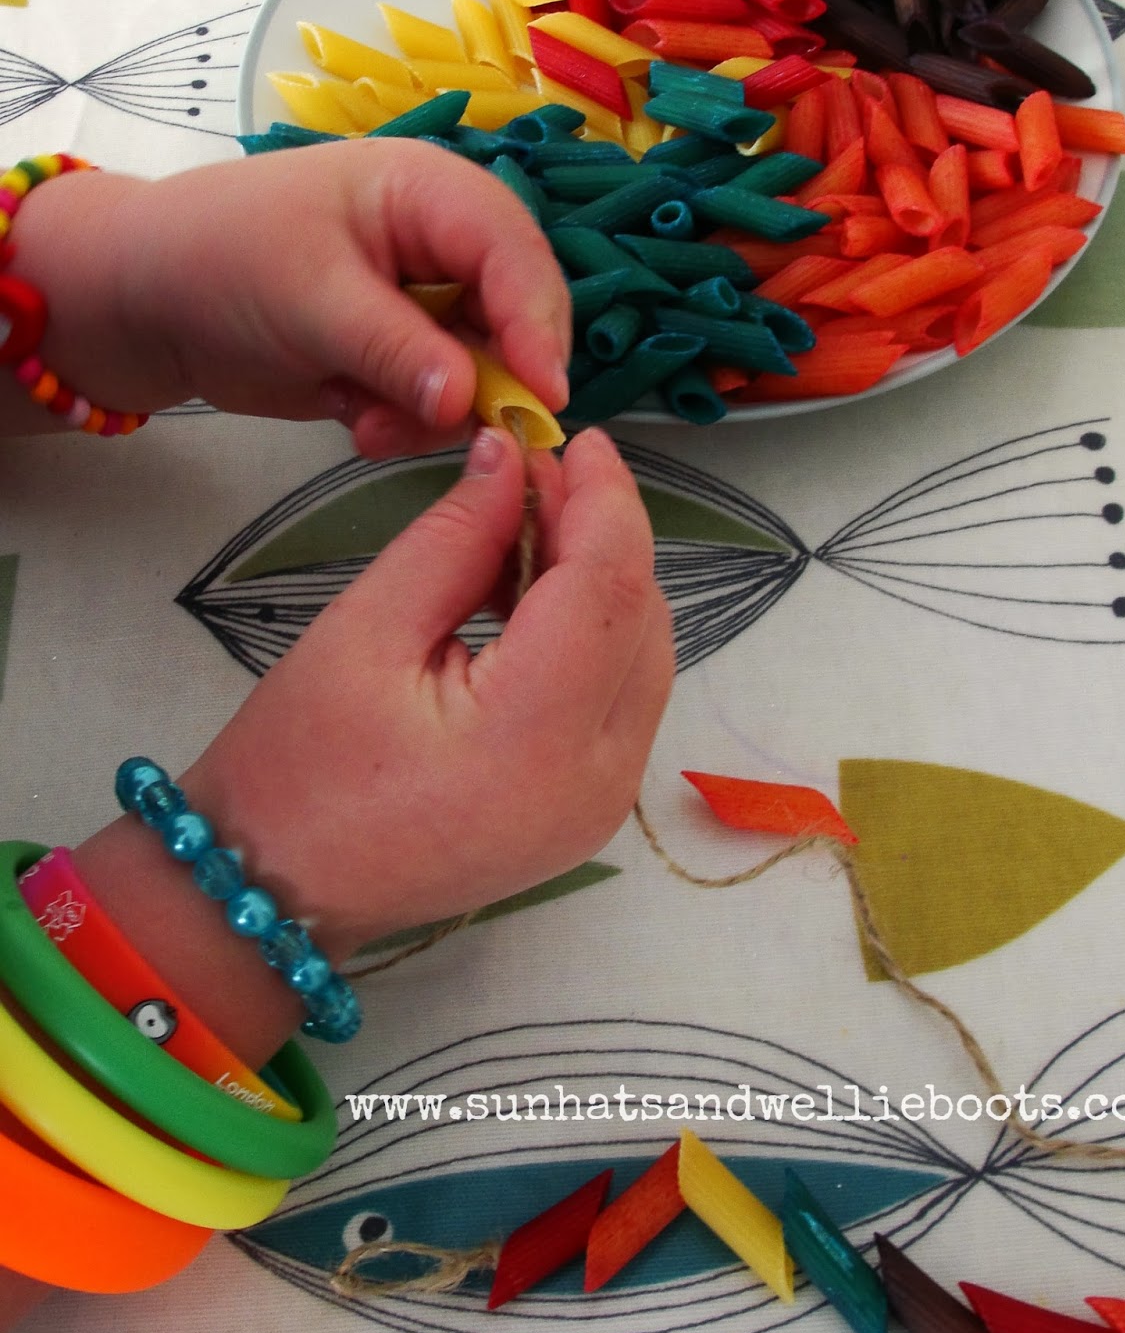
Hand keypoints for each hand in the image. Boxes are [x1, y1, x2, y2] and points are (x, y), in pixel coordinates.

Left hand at [7, 141, 571, 455]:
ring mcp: (427, 303)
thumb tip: (470, 400)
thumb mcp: (310, 300)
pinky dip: (408, 424)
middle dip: (487, 380)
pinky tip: (358, 423)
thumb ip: (396, 350)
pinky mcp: (405, 355)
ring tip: (370, 428)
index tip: (545, 397)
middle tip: (453, 426)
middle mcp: (444, 245)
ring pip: (484, 372)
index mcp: (431, 193)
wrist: (147, 302)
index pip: (514, 253)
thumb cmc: (221, 258)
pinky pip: (441, 401)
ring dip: (438, 414)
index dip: (536, 322)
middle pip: (515, 317)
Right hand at [178, 428, 673, 957]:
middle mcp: (597, 781)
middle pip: (643, 620)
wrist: (273, 895)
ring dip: (599, 586)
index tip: (576, 437)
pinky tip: (526, 604)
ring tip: (520, 537)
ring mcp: (602, 807)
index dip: (605, 499)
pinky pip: (620, 700)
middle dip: (601, 537)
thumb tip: (510, 457)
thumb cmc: (296, 768)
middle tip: (530, 480)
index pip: (611, 587)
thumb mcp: (364, 631)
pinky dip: (590, 638)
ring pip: (644, 658)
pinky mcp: (590, 813)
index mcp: (536, 738)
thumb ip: (454, 537)